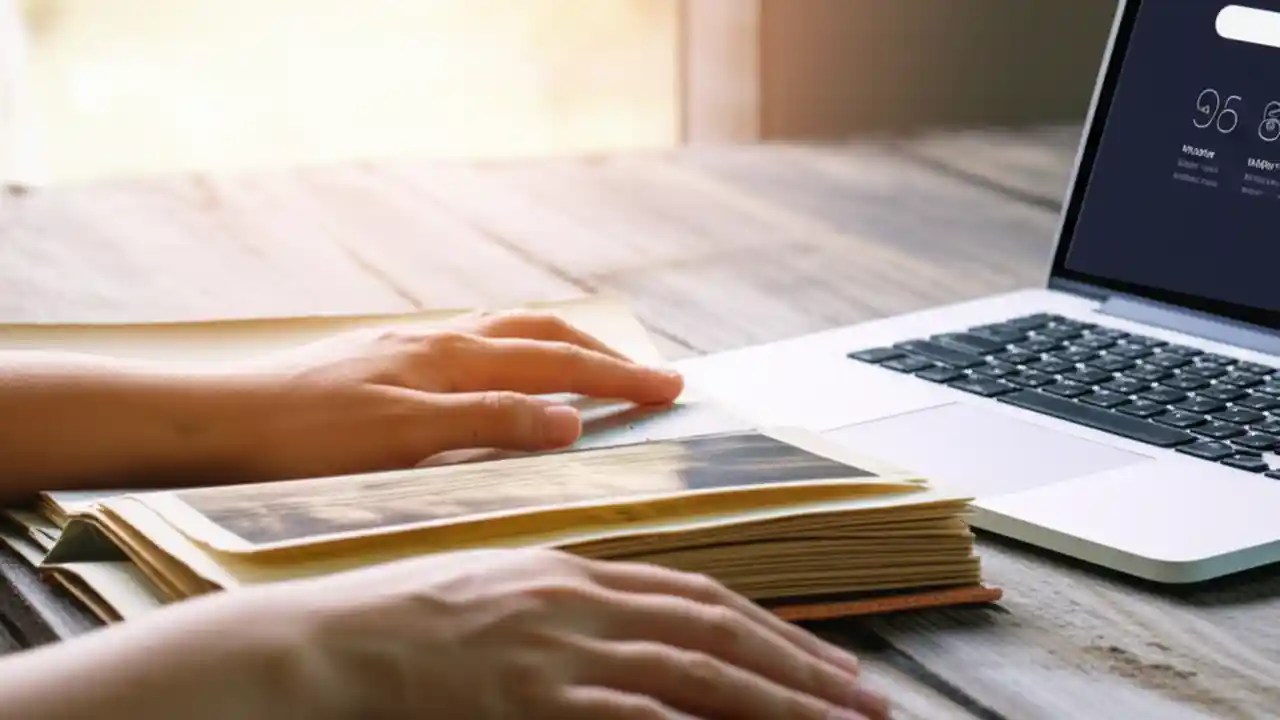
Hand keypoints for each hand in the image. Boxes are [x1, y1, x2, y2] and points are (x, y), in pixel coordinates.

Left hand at [238, 311, 682, 478]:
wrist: (218, 421)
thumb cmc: (304, 436)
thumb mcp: (403, 437)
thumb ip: (488, 422)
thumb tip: (569, 419)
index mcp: (451, 357)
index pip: (555, 364)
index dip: (617, 378)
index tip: (671, 388)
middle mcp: (438, 340)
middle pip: (540, 334)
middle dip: (602, 355)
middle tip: (653, 376)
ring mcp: (410, 345)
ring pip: (506, 331)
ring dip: (560, 344)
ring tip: (594, 361)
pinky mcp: (385, 358)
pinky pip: (472, 344)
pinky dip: (513, 351)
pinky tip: (503, 369)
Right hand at [261, 549, 889, 718]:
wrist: (332, 641)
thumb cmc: (407, 619)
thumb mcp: (502, 592)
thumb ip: (574, 605)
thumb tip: (641, 632)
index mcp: (577, 570)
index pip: (701, 596)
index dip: (774, 628)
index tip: (826, 661)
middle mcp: (582, 600)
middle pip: (717, 629)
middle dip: (801, 666)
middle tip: (865, 701)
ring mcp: (560, 648)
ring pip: (695, 673)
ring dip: (776, 702)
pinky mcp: (532, 696)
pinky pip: (633, 716)